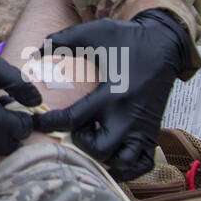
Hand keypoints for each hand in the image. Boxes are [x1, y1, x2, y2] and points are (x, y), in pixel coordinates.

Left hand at [32, 10, 193, 180]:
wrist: (164, 44)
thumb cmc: (126, 38)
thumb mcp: (94, 33)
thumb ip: (62, 41)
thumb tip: (35, 53)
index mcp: (110, 94)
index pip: (75, 120)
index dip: (51, 123)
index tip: (39, 121)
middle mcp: (128, 116)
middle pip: (101, 150)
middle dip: (83, 144)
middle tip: (79, 128)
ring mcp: (142, 127)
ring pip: (123, 162)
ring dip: (105, 158)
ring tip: (96, 140)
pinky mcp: (152, 132)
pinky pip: (142, 164)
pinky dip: (127, 167)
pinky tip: (112, 152)